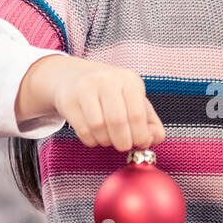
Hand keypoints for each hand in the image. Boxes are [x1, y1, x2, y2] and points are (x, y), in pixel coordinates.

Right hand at [18, 56, 165, 150]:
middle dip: (123, 142)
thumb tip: (154, 139)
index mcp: (128, 80)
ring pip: (98, 127)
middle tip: (123, 145)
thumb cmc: (110, 93)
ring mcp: (85, 89)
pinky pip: (83, 130)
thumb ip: (150, 122)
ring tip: (108, 138)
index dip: (140, 136)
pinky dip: (92, 141)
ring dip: (106, 141)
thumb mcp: (134, 100)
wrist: (73, 77)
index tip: (140, 143)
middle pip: (117, 122)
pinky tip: (95, 136)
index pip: (137, 115)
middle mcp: (107, 80)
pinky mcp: (68, 101)